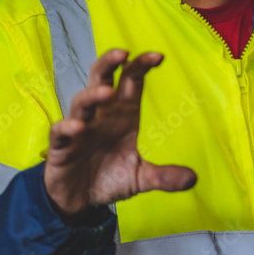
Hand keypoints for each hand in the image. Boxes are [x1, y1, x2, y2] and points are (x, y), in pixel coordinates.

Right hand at [44, 49, 196, 217]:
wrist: (79, 201)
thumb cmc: (109, 178)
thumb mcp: (140, 178)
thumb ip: (164, 176)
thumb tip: (193, 179)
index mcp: (123, 115)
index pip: (131, 82)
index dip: (141, 66)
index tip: (158, 56)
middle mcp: (101, 116)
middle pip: (102, 79)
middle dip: (110, 63)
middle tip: (122, 52)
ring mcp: (80, 129)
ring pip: (82, 102)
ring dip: (93, 95)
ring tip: (106, 92)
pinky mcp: (62, 147)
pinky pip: (61, 132)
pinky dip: (68, 127)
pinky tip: (77, 126)